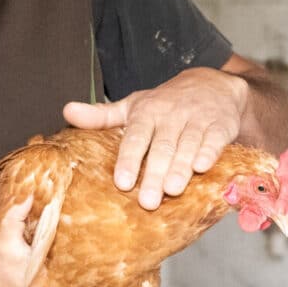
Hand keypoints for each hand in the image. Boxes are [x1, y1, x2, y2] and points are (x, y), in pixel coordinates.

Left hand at [63, 67, 248, 209]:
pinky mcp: (221, 125)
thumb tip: (66, 112)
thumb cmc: (166, 103)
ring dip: (181, 167)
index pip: (135, 137)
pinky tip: (204, 167)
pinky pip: (215, 139)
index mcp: (146, 112)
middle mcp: (171, 116)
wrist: (212, 84)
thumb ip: (101, 115)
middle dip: (154, 174)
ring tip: (173, 190)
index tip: (121, 183)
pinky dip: (210, 152)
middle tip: (147, 202)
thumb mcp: (133, 106)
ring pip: (187, 145)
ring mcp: (197, 120)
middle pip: (161, 147)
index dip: (128, 160)